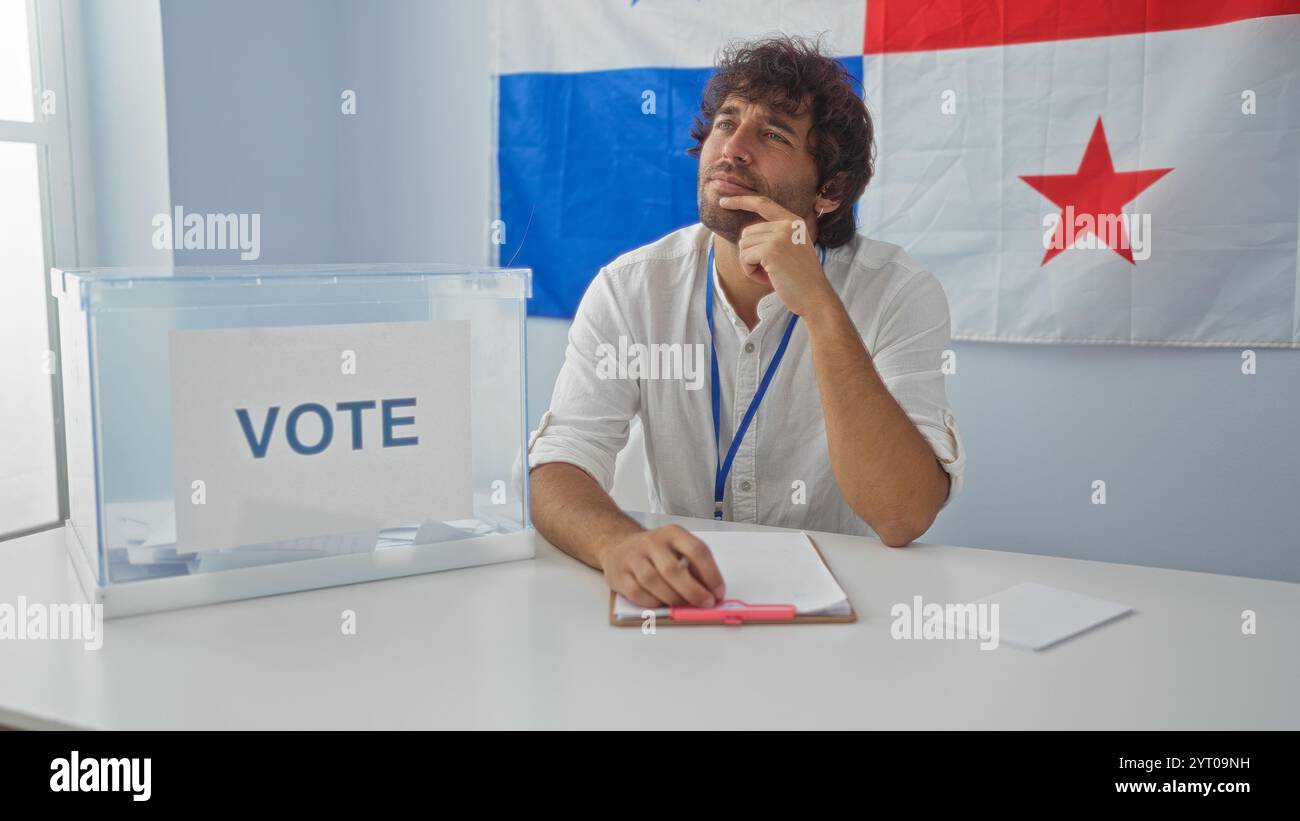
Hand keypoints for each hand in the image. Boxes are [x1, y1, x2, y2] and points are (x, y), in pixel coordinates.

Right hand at [599, 524, 725, 607]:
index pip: (697, 550)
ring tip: (682, 604)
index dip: (711, 574)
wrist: (618, 546)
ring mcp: (633, 557)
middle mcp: (652, 542)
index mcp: (673, 533)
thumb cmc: (655, 552)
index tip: (718, 592)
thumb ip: (694, 566)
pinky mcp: (620, 574)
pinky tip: (661, 603)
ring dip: (672, 598)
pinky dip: (653, 602)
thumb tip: (712, 592)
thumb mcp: (677, 549)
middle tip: (704, 603)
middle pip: (673, 570)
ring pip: (654, 582)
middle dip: (693, 591)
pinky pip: (638, 593)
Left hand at [719, 194, 838, 318]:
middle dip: (751, 254)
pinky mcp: (770, 250)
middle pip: (747, 232)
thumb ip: (775, 236)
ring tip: (769, 274)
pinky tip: (766, 278)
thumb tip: (745, 235)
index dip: (741, 200)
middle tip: (768, 270)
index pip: (763, 203)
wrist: (814, 296)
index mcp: (794, 221)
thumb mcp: (793, 248)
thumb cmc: (801, 279)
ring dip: (750, 264)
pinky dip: (749, 271)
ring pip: (744, 245)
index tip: (723, 201)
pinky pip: (744, 257)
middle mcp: (787, 225)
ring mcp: (779, 236)